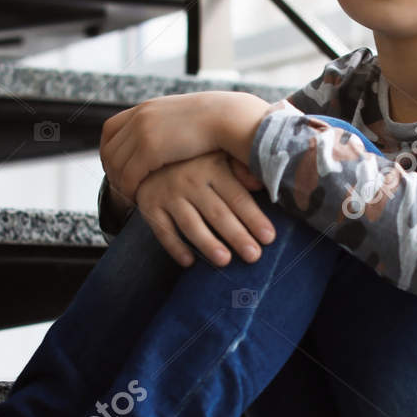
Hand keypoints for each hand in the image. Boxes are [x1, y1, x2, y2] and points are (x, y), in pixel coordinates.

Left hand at [99, 91, 241, 202]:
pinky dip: (129, 190)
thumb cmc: (219, 121)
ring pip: (116, 165)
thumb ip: (172, 125)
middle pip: (109, 149)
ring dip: (120, 184)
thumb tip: (171, 136)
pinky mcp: (150, 150)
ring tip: (130, 197)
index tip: (118, 166)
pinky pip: (128, 176)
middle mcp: (139, 118)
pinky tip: (138, 199)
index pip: (111, 129)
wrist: (229, 117)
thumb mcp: (186, 117)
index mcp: (147, 108)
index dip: (110, 150)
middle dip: (112, 171)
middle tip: (122, 188)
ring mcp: (142, 132)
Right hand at [131, 150, 274, 267]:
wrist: (148, 154)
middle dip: (237, 235)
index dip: (254, 218)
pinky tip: (189, 262)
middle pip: (217, 213)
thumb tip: (262, 184)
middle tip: (253, 256)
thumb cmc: (194, 160)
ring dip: (207, 243)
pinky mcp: (150, 207)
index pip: (237, 197)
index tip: (269, 237)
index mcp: (212, 168)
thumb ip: (241, 169)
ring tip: (224, 261)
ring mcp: (168, 195)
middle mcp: (190, 181)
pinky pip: (163, 231)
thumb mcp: (219, 157)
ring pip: (191, 224)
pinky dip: (175, 247)